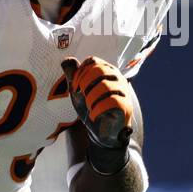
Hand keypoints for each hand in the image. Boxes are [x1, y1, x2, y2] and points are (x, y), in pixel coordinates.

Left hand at [60, 56, 133, 174]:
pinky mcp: (125, 106)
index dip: (80, 72)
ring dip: (91, 98)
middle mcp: (118, 78)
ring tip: (89, 107)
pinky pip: (111, 101)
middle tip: (81, 95)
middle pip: (99, 70)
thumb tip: (67, 60)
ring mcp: (123, 92)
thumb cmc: (92, 107)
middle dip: (85, 83)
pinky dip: (97, 109)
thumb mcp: (79, 90)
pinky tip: (93, 115)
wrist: (103, 132)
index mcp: (108, 71)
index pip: (93, 61)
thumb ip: (73, 74)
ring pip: (105, 86)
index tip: (75, 87)